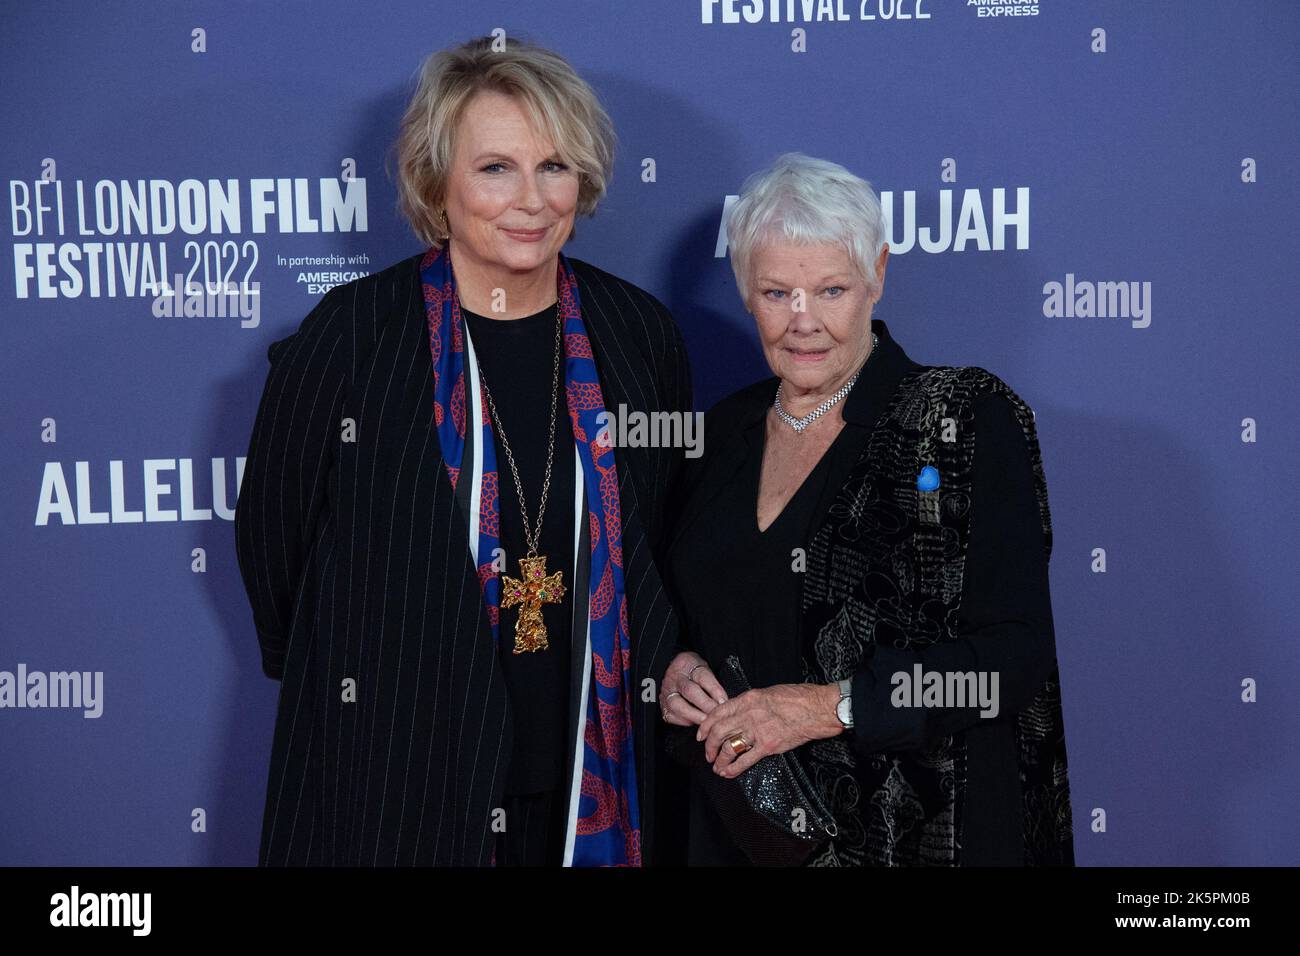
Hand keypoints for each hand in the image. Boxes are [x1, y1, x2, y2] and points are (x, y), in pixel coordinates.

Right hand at [659, 651, 727, 725]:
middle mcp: (675, 678)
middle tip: (717, 713)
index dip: (714, 690)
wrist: (672, 671)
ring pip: (677, 705)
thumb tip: (726, 700)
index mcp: (687, 664)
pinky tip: (695, 722)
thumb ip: (712, 682)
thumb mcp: (704, 668)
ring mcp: (667, 692)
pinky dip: (684, 721)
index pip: (702, 676)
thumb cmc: (692, 671)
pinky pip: (672, 716)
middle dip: (705, 704)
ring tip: (706, 721)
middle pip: (689, 691)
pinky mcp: (663, 706)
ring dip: (694, 715)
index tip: (723, 700)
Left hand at [696, 683, 842, 777]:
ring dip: (719, 759)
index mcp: (748, 699)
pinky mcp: (768, 746)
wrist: (816, 708)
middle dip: (709, 745)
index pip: (718, 712)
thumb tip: (739, 713)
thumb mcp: (768, 692)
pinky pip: (745, 760)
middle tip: (707, 753)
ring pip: (728, 747)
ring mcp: (757, 731)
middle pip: (719, 732)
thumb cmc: (797, 698)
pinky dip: (733, 768)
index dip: (706, 725)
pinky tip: (728, 773)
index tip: (701, 733)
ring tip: (716, 766)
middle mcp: (748, 714)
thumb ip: (751, 703)